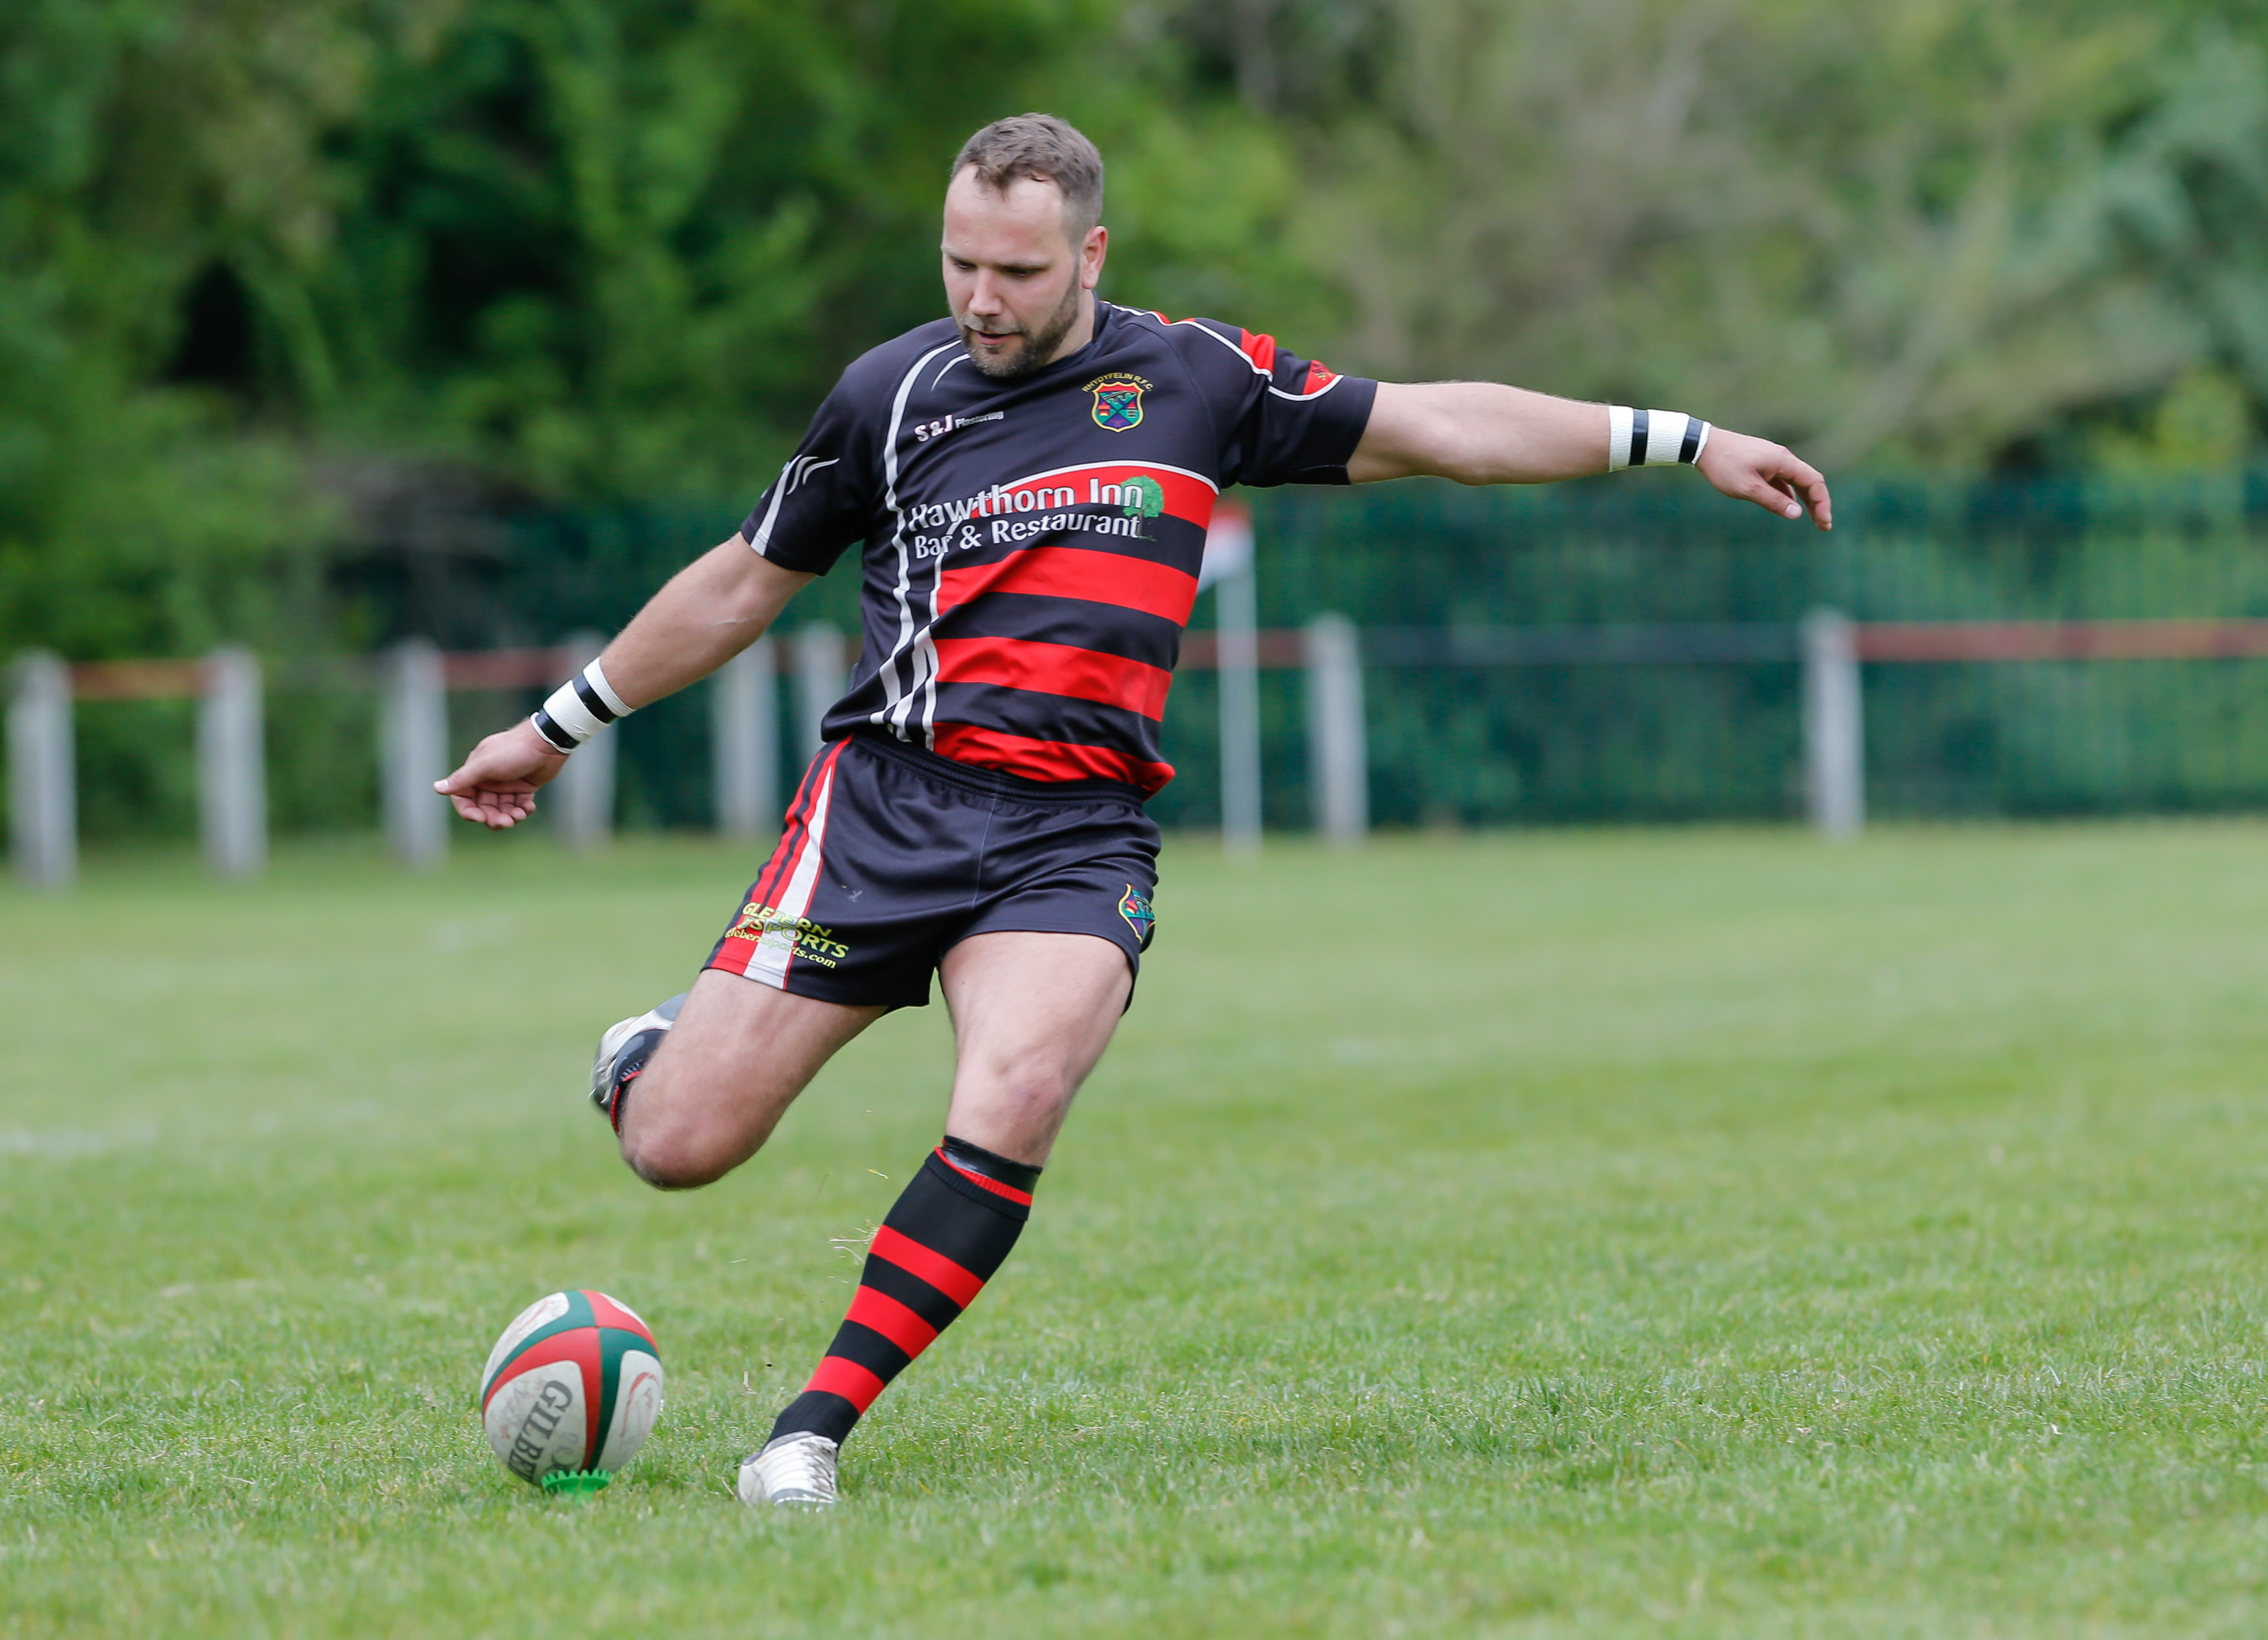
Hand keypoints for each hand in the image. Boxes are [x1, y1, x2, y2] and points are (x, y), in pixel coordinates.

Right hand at [435, 718, 568, 828]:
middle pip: (484, 808)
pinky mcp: (524, 788)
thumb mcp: (485, 765)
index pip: (463, 798)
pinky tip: (530, 806)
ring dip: (510, 816)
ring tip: (521, 814)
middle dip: (494, 818)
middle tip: (507, 821)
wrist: (547, 743)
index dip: (469, 811)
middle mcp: (489, 780)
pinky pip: (518, 806)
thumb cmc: (513, 750)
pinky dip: (523, 810)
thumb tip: (437, 787)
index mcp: (475, 773)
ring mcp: (506, 785)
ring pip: (502, 810)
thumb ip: (462, 778)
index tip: (480, 818)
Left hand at [1696, 428, 1832, 529]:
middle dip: (1818, 504)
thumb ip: (1773, 501)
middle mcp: (1783, 458)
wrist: (1704, 445)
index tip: (1825, 522)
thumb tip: (1797, 514)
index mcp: (1784, 461)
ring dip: (1805, 500)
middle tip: (1823, 526)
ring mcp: (1774, 460)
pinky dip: (1790, 494)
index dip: (1823, 502)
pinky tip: (1789, 507)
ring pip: (1796, 482)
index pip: (1814, 481)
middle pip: (1809, 482)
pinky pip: (1783, 480)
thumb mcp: (1748, 488)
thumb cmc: (1724, 466)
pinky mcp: (1764, 464)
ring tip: (1812, 519)